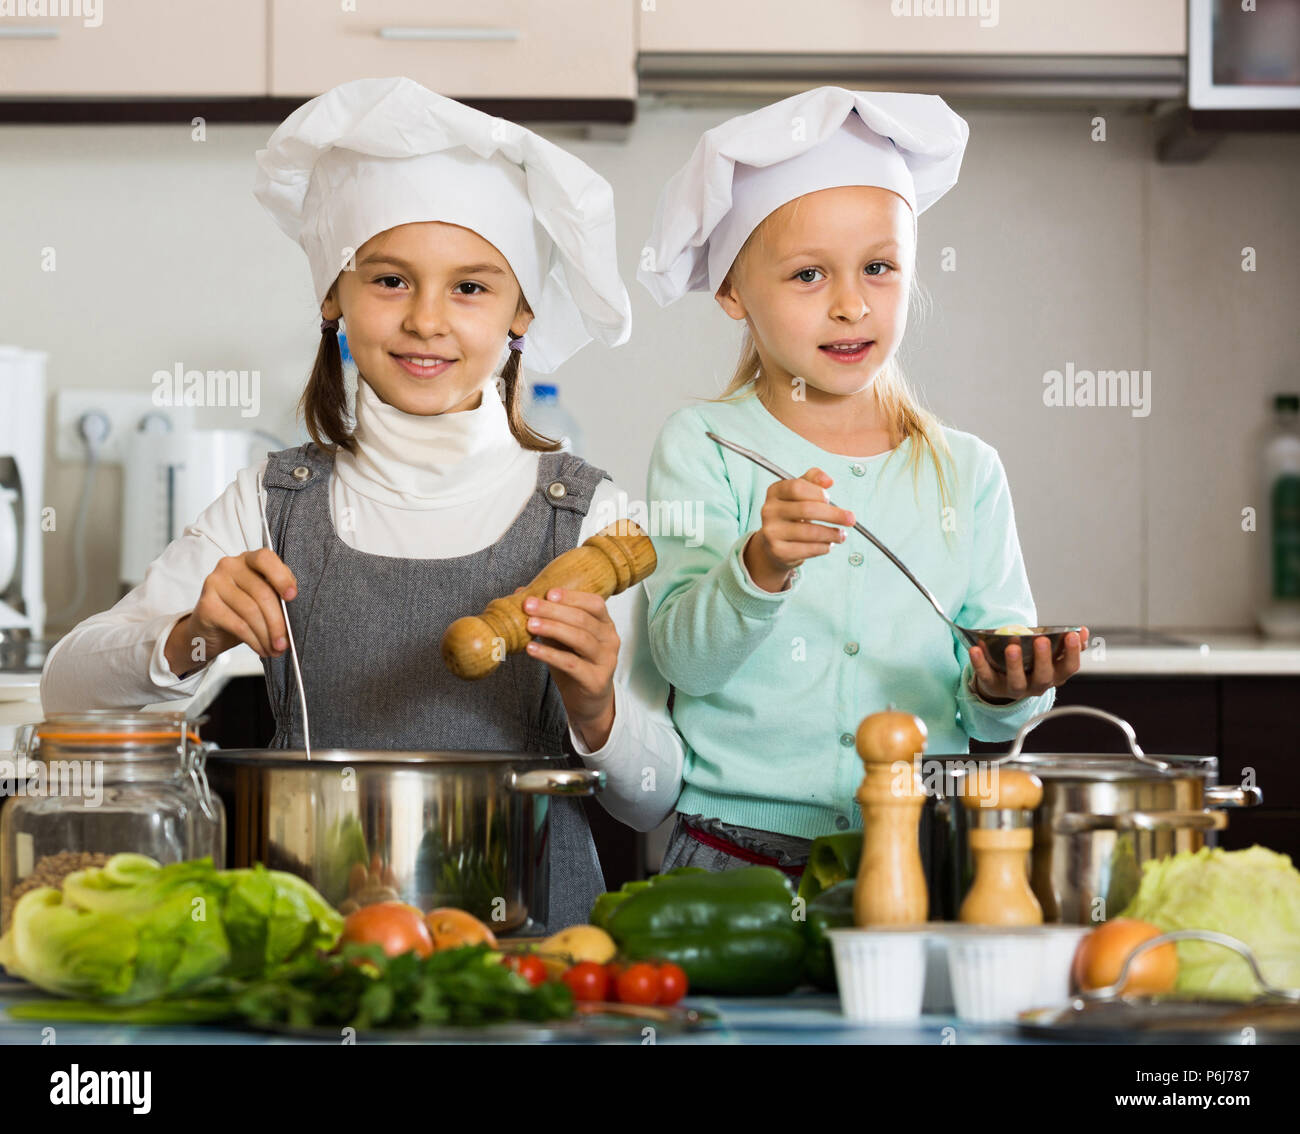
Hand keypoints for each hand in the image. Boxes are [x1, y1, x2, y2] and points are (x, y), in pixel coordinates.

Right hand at [167, 548, 297, 674]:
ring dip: (267, 635)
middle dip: (278, 622)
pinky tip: (261, 649)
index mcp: (248, 559)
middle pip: (262, 593)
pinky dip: (254, 641)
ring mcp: (215, 583)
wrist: (209, 629)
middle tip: (285, 642)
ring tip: (275, 649)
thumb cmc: (241, 611)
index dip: (282, 578)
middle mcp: (230, 566)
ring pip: (251, 611)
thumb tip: (295, 615)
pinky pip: (238, 625)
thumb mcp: (262, 599)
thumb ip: (277, 596)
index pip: (266, 559)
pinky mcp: (207, 605)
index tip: (292, 597)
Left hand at [515, 587, 618, 748]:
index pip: (594, 603)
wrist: (588, 702)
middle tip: (529, 606)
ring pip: (579, 639)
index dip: (571, 596)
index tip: (548, 593)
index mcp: (605, 624)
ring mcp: (606, 661)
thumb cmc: (575, 664)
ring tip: (530, 625)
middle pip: (583, 619)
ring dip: (552, 629)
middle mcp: (610, 640)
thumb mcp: (562, 639)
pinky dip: (550, 655)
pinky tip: (532, 649)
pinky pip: (571, 664)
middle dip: (554, 610)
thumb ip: (549, 618)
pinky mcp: (596, 680)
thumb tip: (520, 594)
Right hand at [743, 467, 854, 591]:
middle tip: (850, 519)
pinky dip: (824, 547)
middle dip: (834, 514)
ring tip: (842, 535)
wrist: (773, 544)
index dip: (817, 492)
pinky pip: (809, 549)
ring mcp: (772, 532)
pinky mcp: (778, 551)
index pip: (797, 487)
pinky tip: (828, 544)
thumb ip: (813, 480)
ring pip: (810, 532)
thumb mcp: (799, 492)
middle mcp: (768, 511)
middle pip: (806, 509)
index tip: (829, 498)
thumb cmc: (792, 514)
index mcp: (774, 492)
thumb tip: (828, 480)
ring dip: (832, 534)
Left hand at [969, 627, 1089, 703]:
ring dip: (1015, 665)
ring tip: (1011, 646)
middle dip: (1044, 659)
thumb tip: (1082, 631)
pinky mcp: (994, 687)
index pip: (1069, 667)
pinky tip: (976, 648)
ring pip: (1017, 682)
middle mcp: (1038, 685)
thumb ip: (1067, 644)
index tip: (1072, 634)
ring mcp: (1016, 689)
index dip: (1073, 653)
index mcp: (1055, 675)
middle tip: (1042, 640)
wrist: (1006, 679)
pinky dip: (980, 663)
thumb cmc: (1033, 661)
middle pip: (1044, 677)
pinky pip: (986, 675)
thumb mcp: (1051, 654)